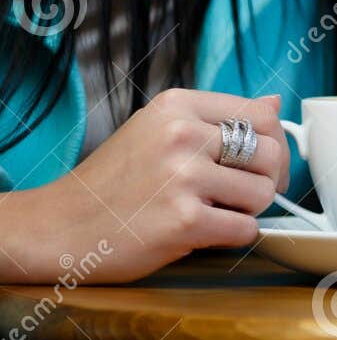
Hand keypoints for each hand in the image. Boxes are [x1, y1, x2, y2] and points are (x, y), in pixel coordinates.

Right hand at [0, 90, 290, 282]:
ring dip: (247, 210)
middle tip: (240, 195)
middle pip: (270, 153)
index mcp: (178, 105)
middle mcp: (181, 134)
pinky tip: (202, 232)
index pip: (262, 114)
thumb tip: (276, 103)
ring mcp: (182, 176)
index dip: (274, 142)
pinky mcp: (183, 220)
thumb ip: (217, 118)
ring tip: (213, 211)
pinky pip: (246, 229)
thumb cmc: (113, 182)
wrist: (57, 227)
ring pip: (263, 193)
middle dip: (264, 179)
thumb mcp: (158, 130)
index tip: (262, 163)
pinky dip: (233, 236)